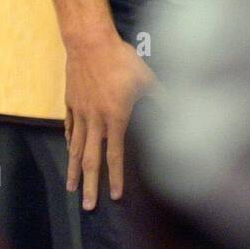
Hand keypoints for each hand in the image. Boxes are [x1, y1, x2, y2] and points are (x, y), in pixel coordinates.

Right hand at [64, 33, 156, 208]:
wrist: (89, 42)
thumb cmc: (120, 58)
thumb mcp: (145, 77)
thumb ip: (161, 96)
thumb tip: (180, 107)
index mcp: (115, 118)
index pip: (114, 155)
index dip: (115, 177)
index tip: (114, 196)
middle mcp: (95, 120)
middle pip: (90, 159)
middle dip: (90, 184)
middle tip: (87, 206)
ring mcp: (80, 112)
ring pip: (75, 147)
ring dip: (74, 169)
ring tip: (71, 187)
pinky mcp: (71, 102)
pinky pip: (70, 126)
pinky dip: (70, 140)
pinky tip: (69, 150)